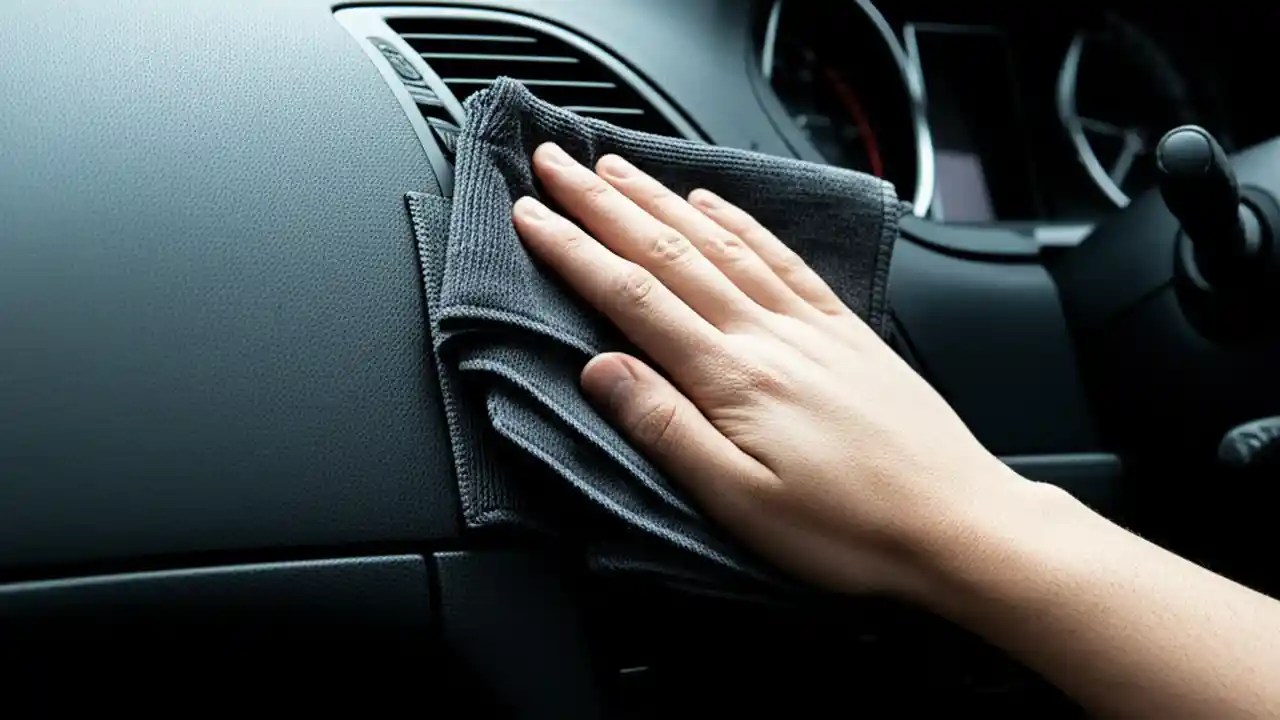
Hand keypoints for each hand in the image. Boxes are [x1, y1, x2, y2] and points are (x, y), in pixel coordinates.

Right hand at [511, 142, 1021, 597]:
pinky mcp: (843, 328)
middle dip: (602, 203)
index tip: (530, 215)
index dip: (573, 250)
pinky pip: (780, 256)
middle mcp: (766, 334)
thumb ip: (665, 429)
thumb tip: (600, 370)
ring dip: (660, 197)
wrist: (955, 522)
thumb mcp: (739, 503)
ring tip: (616, 166)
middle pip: (668, 250)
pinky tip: (716, 200)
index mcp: (731, 377)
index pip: (631, 294)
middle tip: (555, 162)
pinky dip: (741, 219)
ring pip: (719, 241)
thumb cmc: (847, 529)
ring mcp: (808, 324)